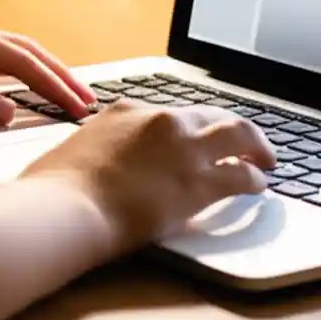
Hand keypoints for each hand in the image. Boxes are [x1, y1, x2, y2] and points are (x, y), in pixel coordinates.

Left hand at [0, 19, 94, 123]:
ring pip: (6, 56)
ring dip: (38, 73)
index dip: (53, 84)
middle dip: (57, 74)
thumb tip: (12, 113)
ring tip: (63, 92)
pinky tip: (14, 92)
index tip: (79, 107)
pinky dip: (11, 77)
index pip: (19, 60)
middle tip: (87, 99)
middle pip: (21, 50)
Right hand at [21, 100, 276, 252]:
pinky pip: (241, 175)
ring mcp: (185, 148)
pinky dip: (254, 180)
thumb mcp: (72, 152)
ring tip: (266, 160)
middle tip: (246, 142)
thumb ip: (93, 150)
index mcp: (127, 111)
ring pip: (239, 136)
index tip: (197, 135)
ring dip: (257, 147)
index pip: (171, 113)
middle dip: (233, 129)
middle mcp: (162, 120)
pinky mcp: (199, 182)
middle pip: (213, 115)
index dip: (191, 126)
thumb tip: (86, 164)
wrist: (66, 208)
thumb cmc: (54, 189)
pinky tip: (258, 188)